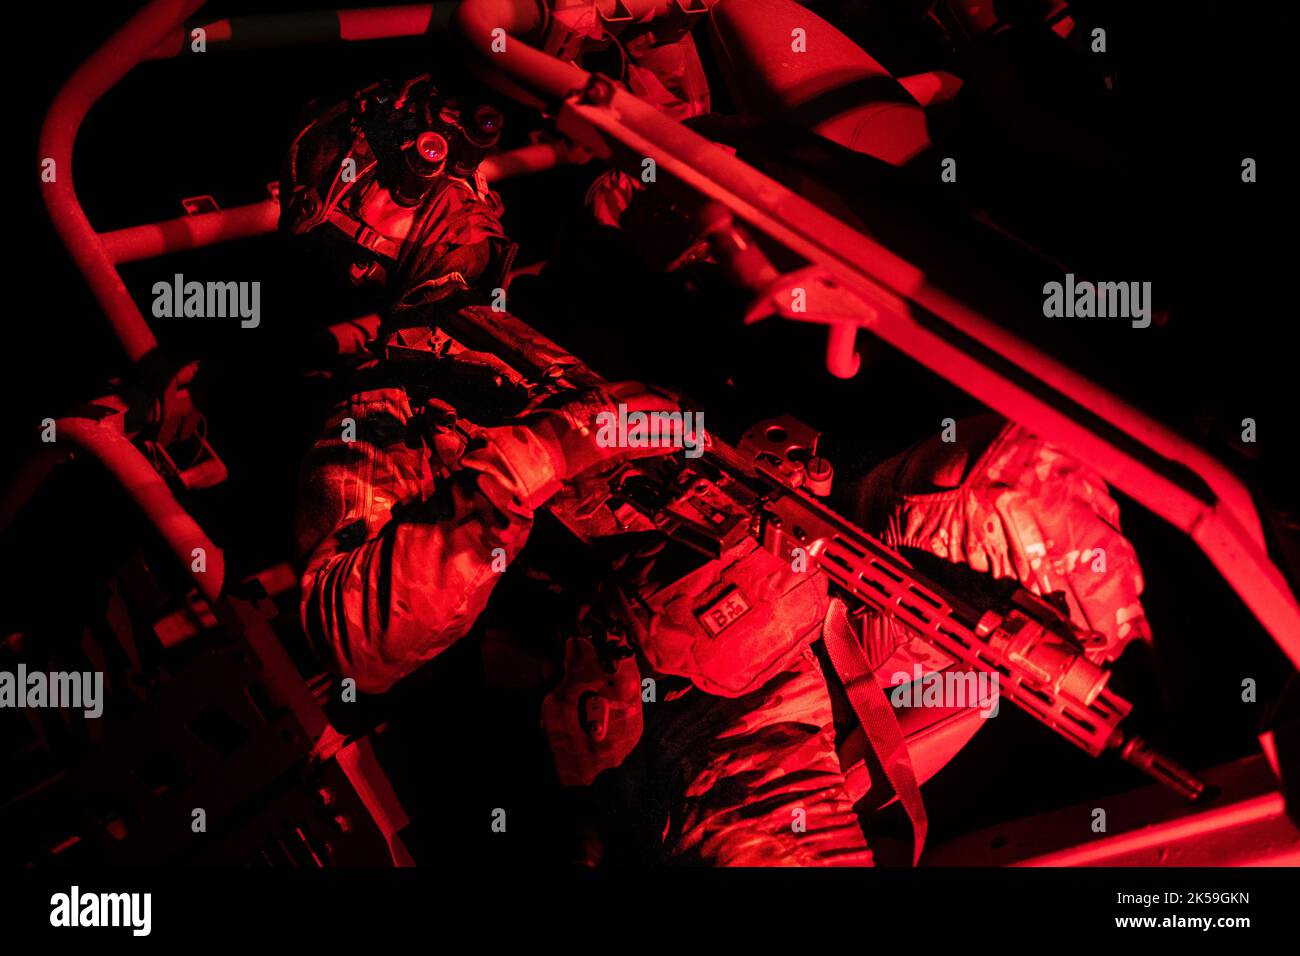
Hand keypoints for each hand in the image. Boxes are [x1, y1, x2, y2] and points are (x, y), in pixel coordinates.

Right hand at [526, 381, 695, 481]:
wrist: (534, 449)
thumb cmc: (537, 426)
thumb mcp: (557, 402)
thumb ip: (578, 400)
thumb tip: (587, 401)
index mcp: (597, 393)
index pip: (633, 387)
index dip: (652, 391)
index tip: (662, 394)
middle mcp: (611, 407)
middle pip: (650, 401)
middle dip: (669, 406)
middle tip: (682, 411)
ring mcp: (615, 429)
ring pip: (654, 422)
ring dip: (674, 425)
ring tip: (689, 428)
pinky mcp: (614, 452)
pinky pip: (646, 445)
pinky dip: (664, 443)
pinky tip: (677, 444)